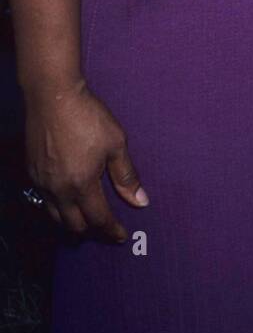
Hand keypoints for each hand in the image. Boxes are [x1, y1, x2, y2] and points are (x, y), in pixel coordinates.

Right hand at [23, 77, 148, 241]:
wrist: (53, 96)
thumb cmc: (87, 116)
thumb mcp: (116, 144)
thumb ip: (127, 176)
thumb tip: (140, 201)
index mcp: (82, 184)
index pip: (98, 219)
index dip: (111, 230)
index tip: (121, 236)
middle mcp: (58, 190)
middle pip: (73, 225)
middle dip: (91, 231)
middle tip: (104, 229)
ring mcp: (41, 182)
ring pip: (55, 216)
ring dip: (71, 222)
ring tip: (86, 219)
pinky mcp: (32, 171)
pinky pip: (43, 200)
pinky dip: (57, 206)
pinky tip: (66, 199)